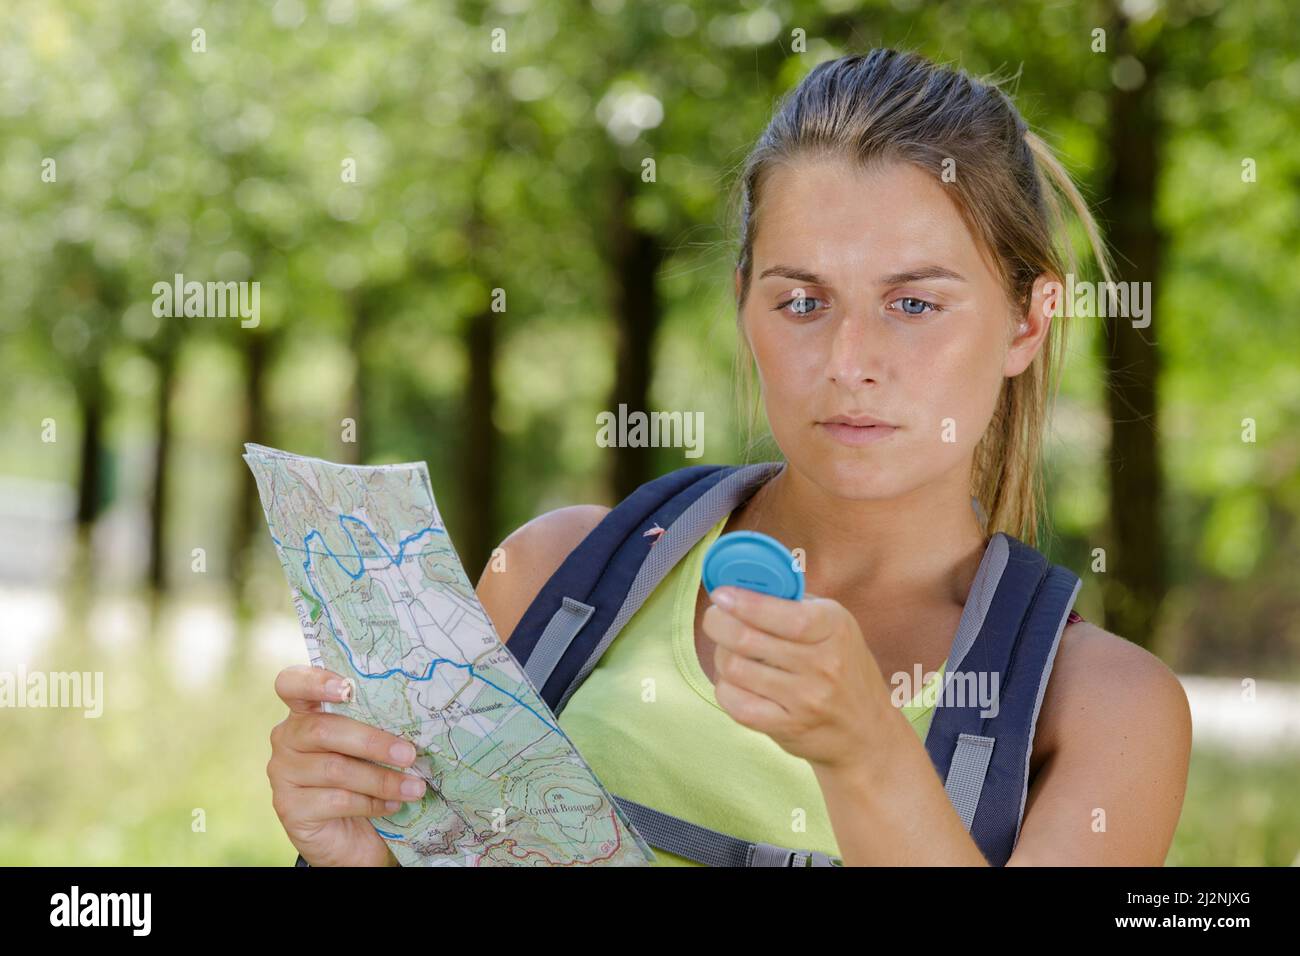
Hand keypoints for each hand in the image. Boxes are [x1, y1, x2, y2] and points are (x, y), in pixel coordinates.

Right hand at [267, 664, 426, 865]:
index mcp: (304, 712)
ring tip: (414, 787)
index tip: (347, 687)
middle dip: (372, 742)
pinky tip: (392, 805)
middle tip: (409, 754)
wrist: (346, 836)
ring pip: (334, 769)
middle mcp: (287, 738)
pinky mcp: (289, 808)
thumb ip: (375, 727)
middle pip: (323, 730)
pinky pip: (335, 800)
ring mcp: (283, 774)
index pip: (292, 684)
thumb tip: (418, 721)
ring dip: (381, 779)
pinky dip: (370, 802)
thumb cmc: (361, 778)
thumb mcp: (367, 748)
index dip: (315, 681)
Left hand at [701, 586, 893, 771]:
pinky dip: (725, 689)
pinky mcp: (787, 727)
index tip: (721, 594)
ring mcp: (805, 699)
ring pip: (735, 669)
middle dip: (718, 624)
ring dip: (722, 656)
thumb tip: (743, 582)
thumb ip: (794, 603)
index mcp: (834, 628)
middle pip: (747, 639)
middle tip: (715, 618)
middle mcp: (822, 664)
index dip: (746, 602)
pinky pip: (736, 704)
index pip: (786, 615)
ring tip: (731, 652)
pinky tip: (736, 682)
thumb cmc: (844, 668)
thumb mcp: (835, 626)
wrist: (868, 732)